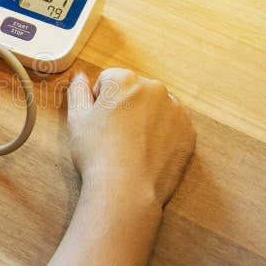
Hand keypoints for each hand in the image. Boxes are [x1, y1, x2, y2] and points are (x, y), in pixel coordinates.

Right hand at [67, 68, 195, 207]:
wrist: (127, 190)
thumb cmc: (98, 154)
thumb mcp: (77, 119)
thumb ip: (77, 90)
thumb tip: (79, 75)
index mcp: (125, 80)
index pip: (109, 80)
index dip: (99, 100)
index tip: (99, 121)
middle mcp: (154, 88)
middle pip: (134, 91)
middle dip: (125, 106)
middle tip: (114, 135)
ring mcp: (175, 110)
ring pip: (154, 108)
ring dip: (144, 119)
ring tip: (131, 146)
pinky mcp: (188, 132)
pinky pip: (171, 126)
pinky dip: (161, 135)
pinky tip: (147, 153)